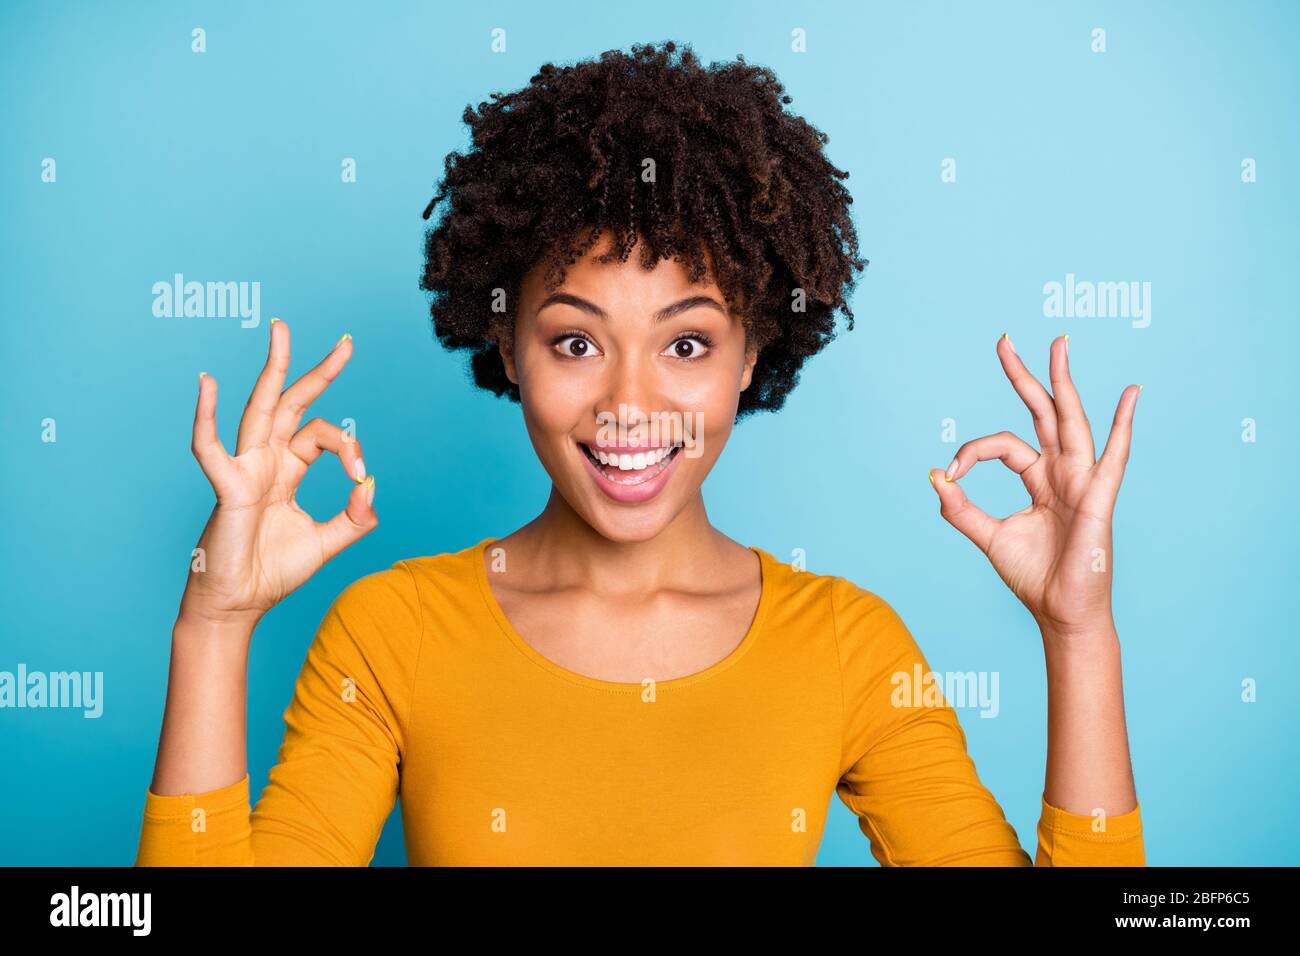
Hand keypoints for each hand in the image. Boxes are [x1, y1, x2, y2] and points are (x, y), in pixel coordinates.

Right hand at [179, 320, 376, 629]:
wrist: (240, 606)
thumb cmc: (272, 572)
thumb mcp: (327, 542)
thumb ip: (355, 516)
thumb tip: (370, 481)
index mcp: (286, 471)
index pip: (320, 436)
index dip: (347, 447)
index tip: (360, 476)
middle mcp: (265, 462)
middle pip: (292, 404)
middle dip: (318, 371)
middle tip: (347, 342)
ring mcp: (244, 470)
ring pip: (260, 409)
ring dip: (273, 368)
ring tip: (283, 330)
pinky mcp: (227, 488)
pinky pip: (210, 448)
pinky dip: (206, 416)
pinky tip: (208, 383)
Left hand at [927, 334, 1139, 640]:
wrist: (1060, 614)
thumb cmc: (1033, 577)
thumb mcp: (988, 538)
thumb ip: (961, 509)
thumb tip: (934, 476)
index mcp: (1038, 480)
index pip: (1004, 445)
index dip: (973, 451)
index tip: (950, 471)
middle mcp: (1062, 473)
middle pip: (1043, 413)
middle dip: (1025, 377)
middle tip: (1005, 340)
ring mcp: (1083, 482)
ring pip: (1072, 421)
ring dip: (1064, 382)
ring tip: (1059, 343)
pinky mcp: (1099, 498)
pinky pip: (1115, 456)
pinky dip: (1123, 424)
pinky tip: (1130, 393)